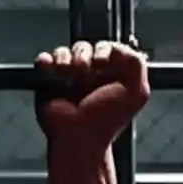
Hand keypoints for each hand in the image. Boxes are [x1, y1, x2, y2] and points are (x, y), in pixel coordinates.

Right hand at [35, 40, 149, 150]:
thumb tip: (125, 48)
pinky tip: (53, 71)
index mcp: (113, 75)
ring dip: (66, 59)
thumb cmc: (107, 119)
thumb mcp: (136, 92)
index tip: (103, 61)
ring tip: (69, 76)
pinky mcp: (50, 81)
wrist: (79, 136)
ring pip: (65, 51)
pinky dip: (47, 62)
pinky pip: (45, 60)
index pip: (108, 48)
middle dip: (85, 55)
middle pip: (86, 47)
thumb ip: (137, 65)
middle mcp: (92, 75)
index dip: (105, 50)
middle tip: (85, 71)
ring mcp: (70, 77)